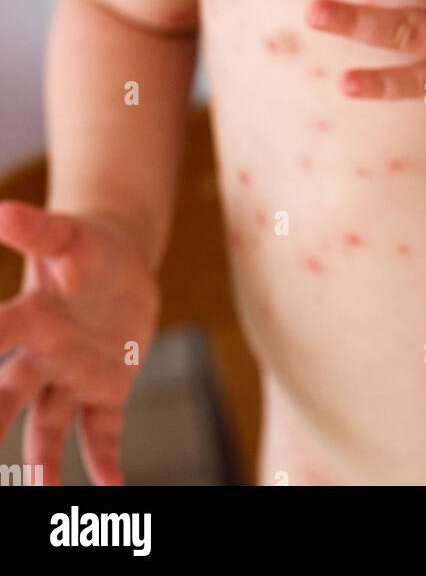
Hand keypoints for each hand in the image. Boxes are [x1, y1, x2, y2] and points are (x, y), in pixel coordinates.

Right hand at [0, 202, 159, 485]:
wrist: (119, 262)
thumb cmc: (85, 246)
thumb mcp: (65, 234)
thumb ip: (34, 228)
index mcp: (30, 317)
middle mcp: (43, 355)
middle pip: (7, 397)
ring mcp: (73, 376)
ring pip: (45, 428)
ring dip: (40, 463)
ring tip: (40, 492)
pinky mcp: (107, 390)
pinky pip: (101, 432)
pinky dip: (104, 461)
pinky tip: (112, 489)